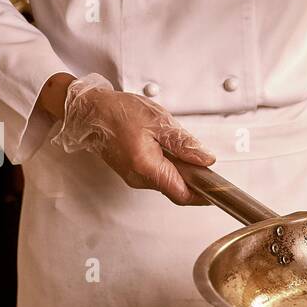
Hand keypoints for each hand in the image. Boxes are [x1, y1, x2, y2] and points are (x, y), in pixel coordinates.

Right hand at [50, 74, 214, 204]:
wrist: (88, 111)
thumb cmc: (117, 112)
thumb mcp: (159, 121)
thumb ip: (184, 143)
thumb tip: (205, 159)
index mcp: (147, 166)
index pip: (183, 194)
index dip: (203, 195)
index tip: (218, 190)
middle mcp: (138, 178)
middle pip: (176, 190)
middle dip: (194, 180)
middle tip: (206, 167)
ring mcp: (133, 177)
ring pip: (167, 183)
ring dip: (180, 172)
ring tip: (184, 152)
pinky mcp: (131, 173)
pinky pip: (156, 176)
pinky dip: (168, 168)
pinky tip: (169, 152)